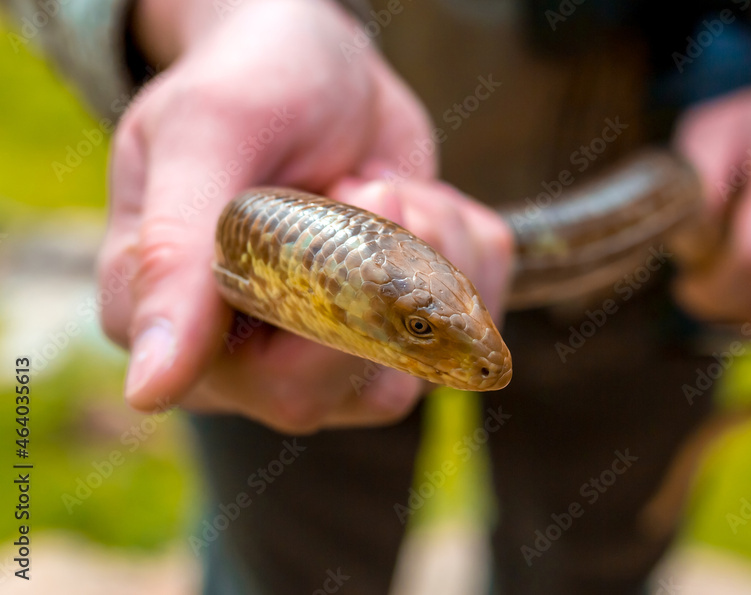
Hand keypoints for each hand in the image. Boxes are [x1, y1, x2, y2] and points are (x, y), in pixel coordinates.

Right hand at [98, 0, 512, 432]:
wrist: (318, 64)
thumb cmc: (245, 85)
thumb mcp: (203, 139)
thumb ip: (174, 255)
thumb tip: (150, 390)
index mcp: (184, 331)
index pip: (279, 385)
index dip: (343, 305)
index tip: (356, 195)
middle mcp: (260, 364)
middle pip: (366, 384)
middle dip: (394, 269)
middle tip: (374, 182)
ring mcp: (340, 357)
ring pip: (430, 358)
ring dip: (433, 250)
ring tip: (381, 183)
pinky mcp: (405, 331)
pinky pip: (477, 320)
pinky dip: (467, 245)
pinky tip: (413, 202)